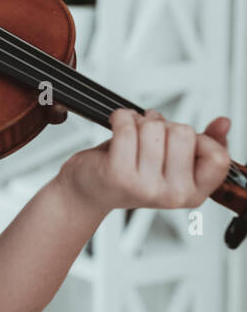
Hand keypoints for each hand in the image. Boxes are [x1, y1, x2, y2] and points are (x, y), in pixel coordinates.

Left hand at [59, 108, 230, 214]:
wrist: (88, 190)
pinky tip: (117, 125)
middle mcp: (173, 195)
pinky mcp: (120, 173)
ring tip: (131, 136)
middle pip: (183, 132)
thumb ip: (204, 143)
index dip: (201, 138)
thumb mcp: (172, 162)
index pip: (218, 156)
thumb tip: (224, 123)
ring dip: (140, 122)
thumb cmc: (130, 173)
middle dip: (163, 126)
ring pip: (154, 127)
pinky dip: (121, 117)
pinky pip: (127, 126)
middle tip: (148, 138)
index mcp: (193, 193)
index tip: (180, 138)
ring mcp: (147, 186)